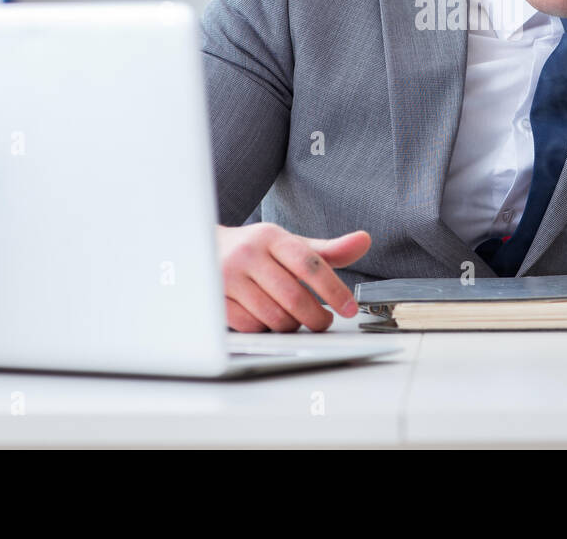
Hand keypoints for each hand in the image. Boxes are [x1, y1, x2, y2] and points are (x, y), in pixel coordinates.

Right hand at [217, 221, 371, 331]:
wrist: (201, 249)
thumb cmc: (256, 251)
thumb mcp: (290, 245)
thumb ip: (328, 250)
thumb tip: (364, 241)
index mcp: (271, 237)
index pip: (310, 264)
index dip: (333, 289)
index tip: (349, 308)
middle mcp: (247, 254)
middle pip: (293, 297)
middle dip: (315, 316)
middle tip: (323, 321)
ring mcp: (227, 278)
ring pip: (274, 317)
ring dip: (291, 325)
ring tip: (295, 319)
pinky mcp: (214, 301)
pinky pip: (252, 327)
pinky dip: (267, 329)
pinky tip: (268, 319)